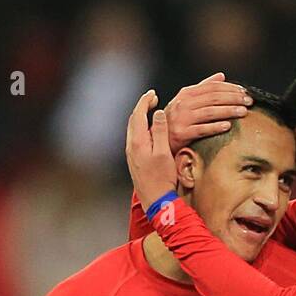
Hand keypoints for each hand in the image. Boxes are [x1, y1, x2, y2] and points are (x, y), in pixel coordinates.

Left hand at [125, 90, 176, 211]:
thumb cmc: (162, 179)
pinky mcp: (134, 162)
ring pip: (133, 130)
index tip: (153, 94)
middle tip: (152, 99)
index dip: (145, 101)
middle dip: (142, 107)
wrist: (156, 201)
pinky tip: (148, 132)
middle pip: (133, 120)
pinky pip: (135, 138)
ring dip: (140, 118)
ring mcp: (131, 155)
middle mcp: (131, 146)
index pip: (138, 114)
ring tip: (150, 112)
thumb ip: (160, 131)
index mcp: (138, 141)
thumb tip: (158, 113)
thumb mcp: (164, 153)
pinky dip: (141, 129)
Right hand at [166, 72, 251, 152]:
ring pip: (210, 112)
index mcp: (186, 94)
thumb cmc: (176, 121)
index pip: (212, 87)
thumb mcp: (187, 102)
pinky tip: (228, 126)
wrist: (159, 141)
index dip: (230, 88)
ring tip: (243, 111)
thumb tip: (221, 76)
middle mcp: (183, 104)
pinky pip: (202, 129)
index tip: (244, 91)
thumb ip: (203, 88)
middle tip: (249, 100)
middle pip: (213, 98)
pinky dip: (215, 127)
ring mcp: (182, 118)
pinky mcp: (182, 134)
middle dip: (233, 98)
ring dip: (228, 111)